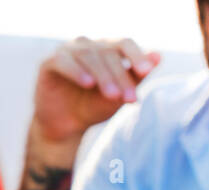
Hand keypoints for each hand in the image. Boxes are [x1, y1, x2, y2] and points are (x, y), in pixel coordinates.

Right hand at [34, 38, 159, 142]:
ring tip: (112, 96)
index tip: (147, 72)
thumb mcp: (118, 96)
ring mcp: (68, 51)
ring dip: (103, 76)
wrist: (65, 127)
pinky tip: (88, 83)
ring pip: (88, 56)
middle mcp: (88, 46)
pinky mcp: (49, 62)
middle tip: (128, 99)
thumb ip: (137, 77)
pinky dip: (76, 71)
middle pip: (108, 53)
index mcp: (106, 49)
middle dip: (120, 77)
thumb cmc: (93, 107)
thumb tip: (159, 56)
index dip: (136, 55)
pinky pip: (64, 61)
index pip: (124, 44)